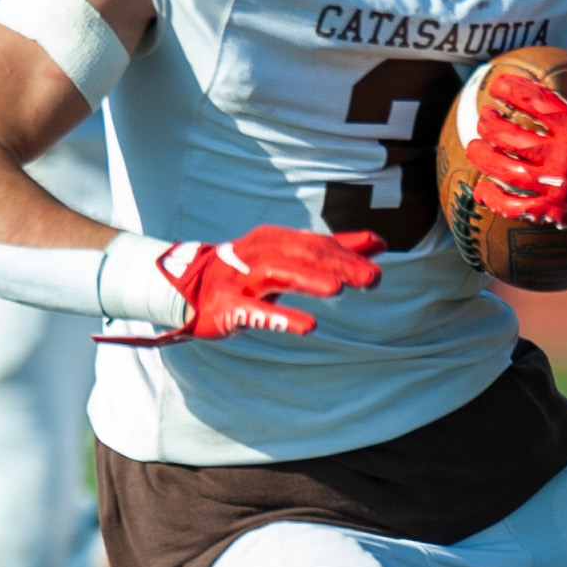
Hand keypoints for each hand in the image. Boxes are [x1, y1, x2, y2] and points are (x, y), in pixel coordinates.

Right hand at [97, 225, 384, 345]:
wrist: (186, 287)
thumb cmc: (248, 272)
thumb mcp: (290, 256)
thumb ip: (334, 249)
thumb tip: (379, 242)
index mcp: (276, 240)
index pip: (316, 243)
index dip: (346, 252)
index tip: (378, 260)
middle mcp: (259, 254)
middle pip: (302, 255)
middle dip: (337, 265)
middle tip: (371, 279)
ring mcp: (241, 279)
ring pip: (277, 274)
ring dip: (309, 280)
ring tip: (339, 289)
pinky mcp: (227, 306)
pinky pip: (255, 312)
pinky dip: (281, 318)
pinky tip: (308, 327)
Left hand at [466, 43, 566, 246]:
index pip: (532, 101)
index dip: (510, 89)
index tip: (497, 84)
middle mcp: (561, 158)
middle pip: (509, 136)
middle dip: (489, 122)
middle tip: (484, 115)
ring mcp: (554, 188)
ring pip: (503, 170)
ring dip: (482, 155)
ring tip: (474, 144)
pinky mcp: (553, 213)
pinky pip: (512, 206)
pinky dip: (493, 198)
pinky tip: (482, 189)